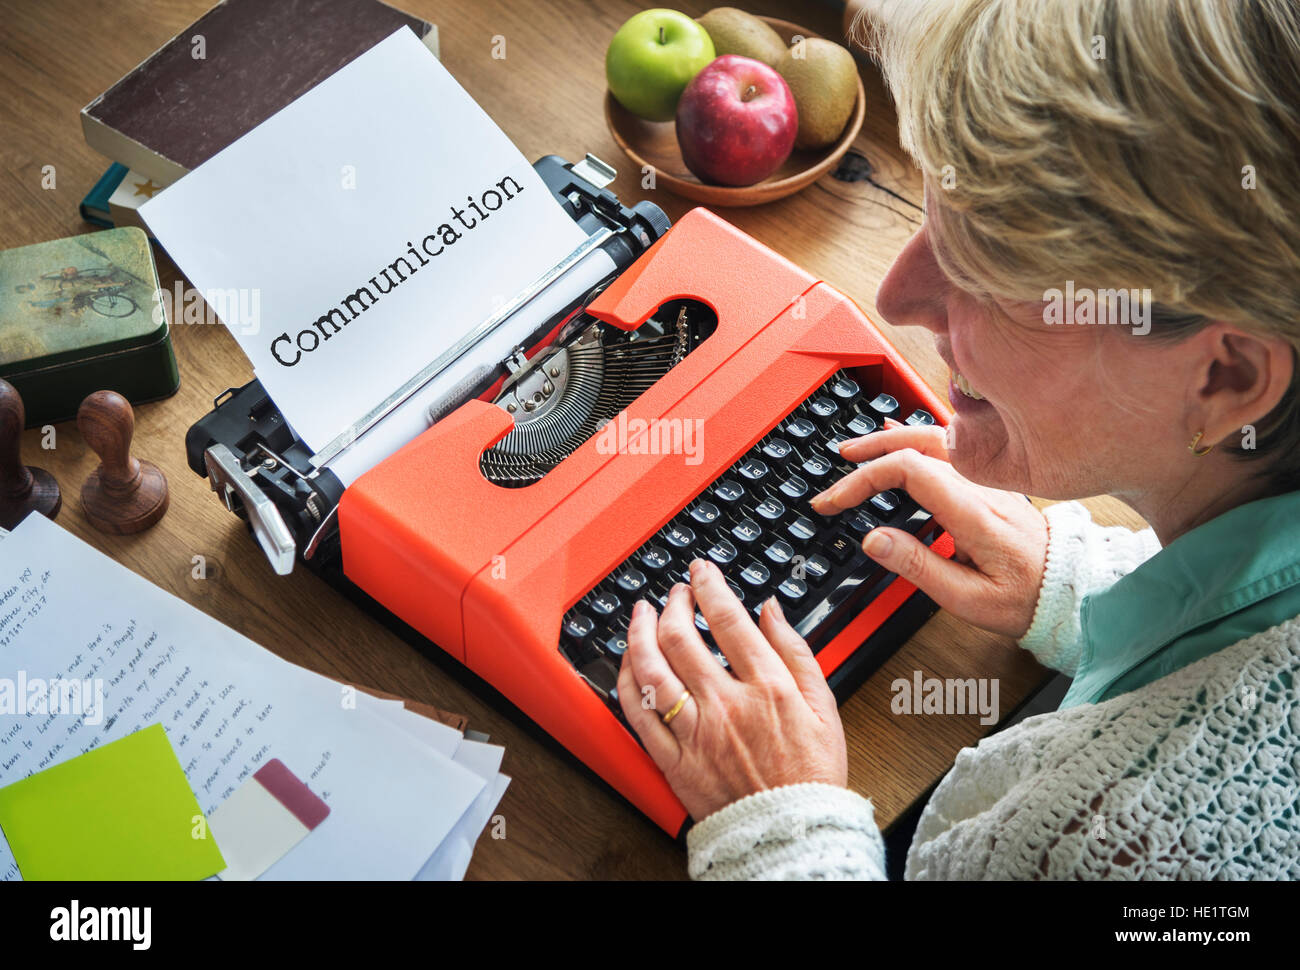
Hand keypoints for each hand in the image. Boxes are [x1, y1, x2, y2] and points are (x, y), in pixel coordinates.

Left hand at [617, 559, 845, 820]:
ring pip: (651, 669)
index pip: (728, 618)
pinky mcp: (673, 760)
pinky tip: (628, 662)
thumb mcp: (823, 705)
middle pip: (681, 637)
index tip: (701, 571)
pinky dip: (627, 680)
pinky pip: (638, 713)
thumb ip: (795, 650)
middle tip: (672, 593)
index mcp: (767, 687)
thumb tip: (771, 610)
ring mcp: (695, 732)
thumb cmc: (810, 773)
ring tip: (641, 614)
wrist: (792, 832)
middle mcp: (726, 704)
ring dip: (639, 632)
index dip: (708, 585)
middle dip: (671, 603)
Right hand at [809, 421, 1047, 638]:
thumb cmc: (1024, 598)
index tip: (836, 501)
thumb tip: (874, 539)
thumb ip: (918, 566)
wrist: (1070, 590)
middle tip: (836, 469)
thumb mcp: (968, 599)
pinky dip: (916, 438)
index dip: (863, 480)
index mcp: (972, 512)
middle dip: (869, 453)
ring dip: (889, 439)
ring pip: (933, 438)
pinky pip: (949, 446)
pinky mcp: (990, 483)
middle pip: (917, 443)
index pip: (909, 470)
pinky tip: (899, 436)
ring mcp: (987, 480)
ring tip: (857, 450)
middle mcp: (980, 486)